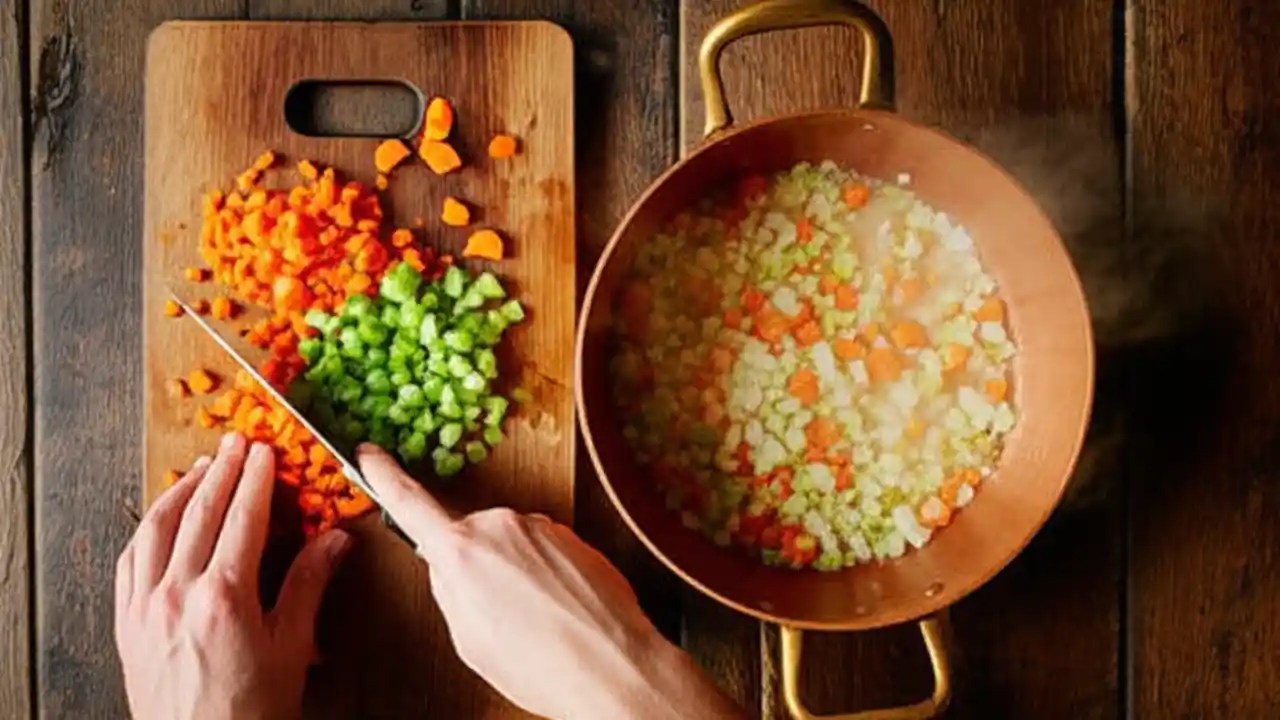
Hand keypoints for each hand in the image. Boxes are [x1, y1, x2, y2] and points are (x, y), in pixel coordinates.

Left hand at [115, 432, 352, 719]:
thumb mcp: (292, 648)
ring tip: (201, 469)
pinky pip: (130, 561)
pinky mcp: (127, 624)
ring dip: (181, 492)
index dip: (256, 479)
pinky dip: (147, 529)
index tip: (265, 452)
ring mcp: (145, 608)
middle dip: (221, 471)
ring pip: (156, 529)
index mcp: (224, 597)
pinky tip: (161, 519)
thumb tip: (335, 540)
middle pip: (200, 513)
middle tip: (237, 443)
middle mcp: (177, 594)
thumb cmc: (252, 713)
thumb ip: (308, 585)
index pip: (243, 517)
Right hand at [358, 444, 742, 719]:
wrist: (612, 665)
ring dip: (517, 577)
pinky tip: (559, 613)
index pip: (409, 503)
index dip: (384, 475)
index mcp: (461, 551)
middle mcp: (501, 525)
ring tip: (538, 622)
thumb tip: (448, 570)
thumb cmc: (543, 664)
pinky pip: (544, 552)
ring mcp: (542, 526)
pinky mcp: (573, 534)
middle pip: (469, 539)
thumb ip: (450, 593)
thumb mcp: (470, 641)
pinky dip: (547, 579)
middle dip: (475, 570)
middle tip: (498, 616)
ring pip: (510, 547)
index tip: (369, 453)